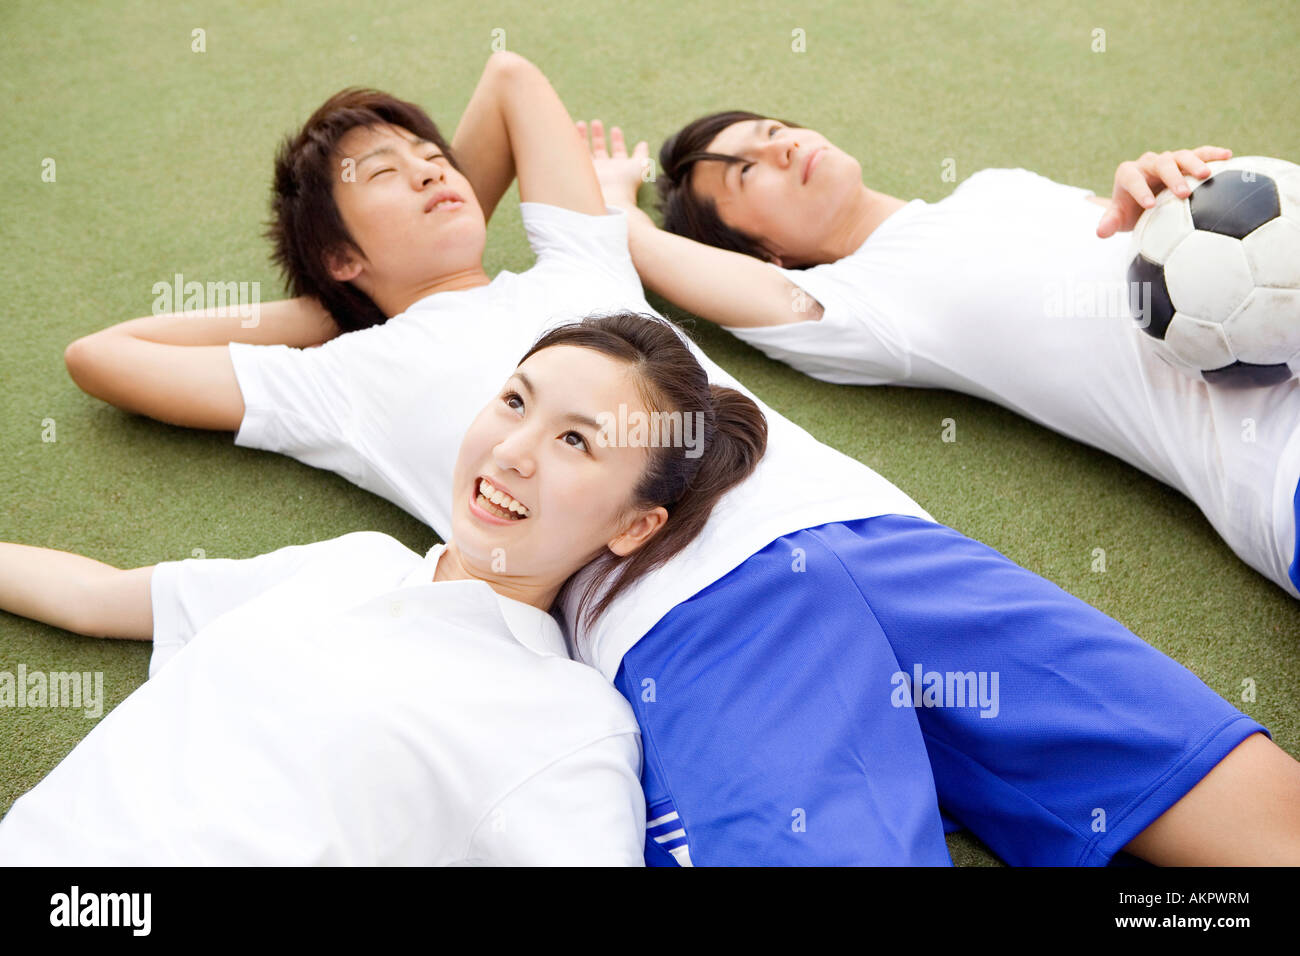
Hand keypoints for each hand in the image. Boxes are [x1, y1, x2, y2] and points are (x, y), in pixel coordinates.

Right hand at [576, 118, 650, 208]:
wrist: (609, 197)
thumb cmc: (626, 182)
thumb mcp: (640, 166)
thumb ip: (642, 154)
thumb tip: (643, 143)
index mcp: (619, 167)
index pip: (618, 151)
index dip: (617, 140)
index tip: (615, 129)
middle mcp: (605, 169)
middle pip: (600, 149)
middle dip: (598, 135)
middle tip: (596, 122)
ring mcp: (592, 170)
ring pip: (586, 150)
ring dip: (583, 137)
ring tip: (580, 123)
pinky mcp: (580, 171)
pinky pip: (575, 154)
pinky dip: (574, 143)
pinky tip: (571, 133)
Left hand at [1096, 146, 1232, 237]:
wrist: (1142, 201)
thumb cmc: (1130, 211)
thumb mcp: (1118, 218)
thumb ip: (1109, 222)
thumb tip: (1100, 232)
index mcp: (1128, 174)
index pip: (1132, 178)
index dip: (1140, 190)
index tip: (1149, 204)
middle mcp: (1148, 164)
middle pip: (1160, 164)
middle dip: (1171, 177)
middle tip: (1182, 193)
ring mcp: (1168, 160)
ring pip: (1181, 156)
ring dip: (1194, 163)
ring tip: (1207, 174)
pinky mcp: (1185, 161)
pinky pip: (1200, 153)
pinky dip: (1212, 153)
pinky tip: (1228, 155)